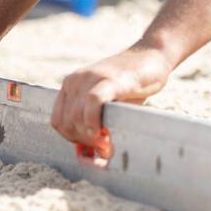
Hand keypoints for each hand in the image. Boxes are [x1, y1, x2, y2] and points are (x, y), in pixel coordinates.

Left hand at [51, 44, 172, 149]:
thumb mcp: (107, 101)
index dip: (73, 139)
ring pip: (75, 117)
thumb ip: (94, 120)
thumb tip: (92, 155)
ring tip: (107, 140)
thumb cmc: (132, 83)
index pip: (58, 121)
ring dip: (89, 136)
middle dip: (83, 141)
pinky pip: (92, 103)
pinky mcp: (109, 80)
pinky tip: (104, 131)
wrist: (152, 55)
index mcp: (71, 84)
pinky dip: (94, 122)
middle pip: (66, 123)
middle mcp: (76, 80)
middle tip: (103, 145)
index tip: (92, 145)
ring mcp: (91, 78)